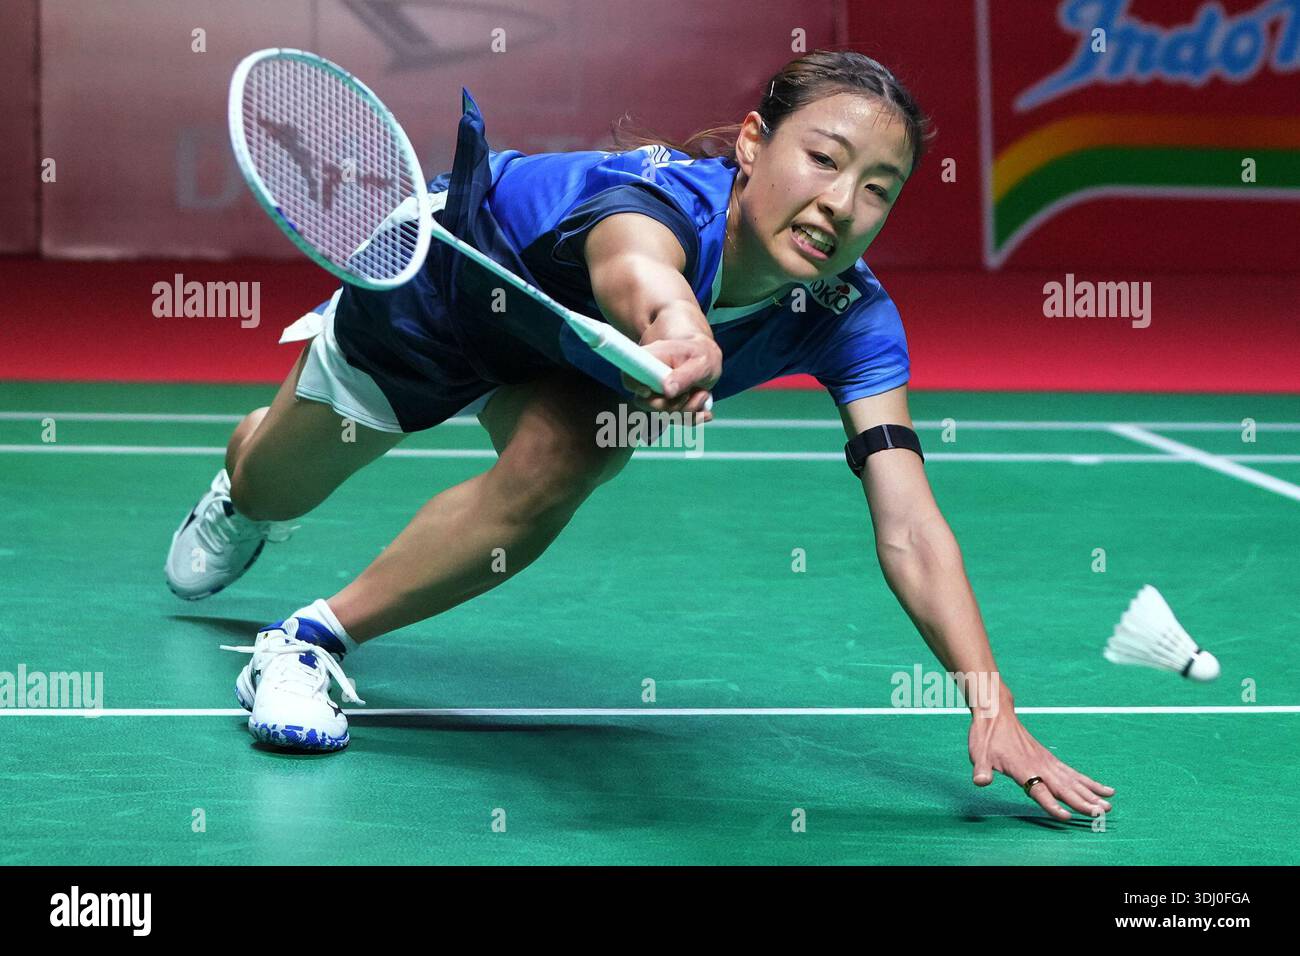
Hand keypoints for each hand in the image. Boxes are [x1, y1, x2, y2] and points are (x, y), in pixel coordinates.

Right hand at [621, 330, 719, 423]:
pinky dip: (692, 418)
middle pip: (646, 404)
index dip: (635, 387)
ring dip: (688, 410)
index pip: (629, 376)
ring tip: (703, 393)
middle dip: (674, 405)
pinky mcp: (666, 407)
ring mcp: (656, 395)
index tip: (649, 391)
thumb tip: (667, 390)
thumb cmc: (703, 355)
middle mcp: (649, 379)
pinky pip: (675, 421)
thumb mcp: (701, 362)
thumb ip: (685, 376)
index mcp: (651, 360)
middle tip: (694, 392)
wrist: (709, 359)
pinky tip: (704, 409)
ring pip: (663, 415)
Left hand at [968, 692, 1114, 819]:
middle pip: (1063, 787)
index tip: (1066, 816)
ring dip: (1091, 794)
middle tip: (1101, 813)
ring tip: (1108, 807)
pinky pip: (1074, 773)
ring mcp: (1048, 762)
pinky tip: (1104, 790)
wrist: (996, 713)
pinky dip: (1089, 783)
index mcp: (1022, 768)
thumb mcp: (977, 753)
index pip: (1038, 789)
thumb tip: (980, 782)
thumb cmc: (986, 736)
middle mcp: (1039, 765)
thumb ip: (981, 769)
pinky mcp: (1051, 759)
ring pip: (1073, 781)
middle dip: (1082, 802)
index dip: (1051, 804)